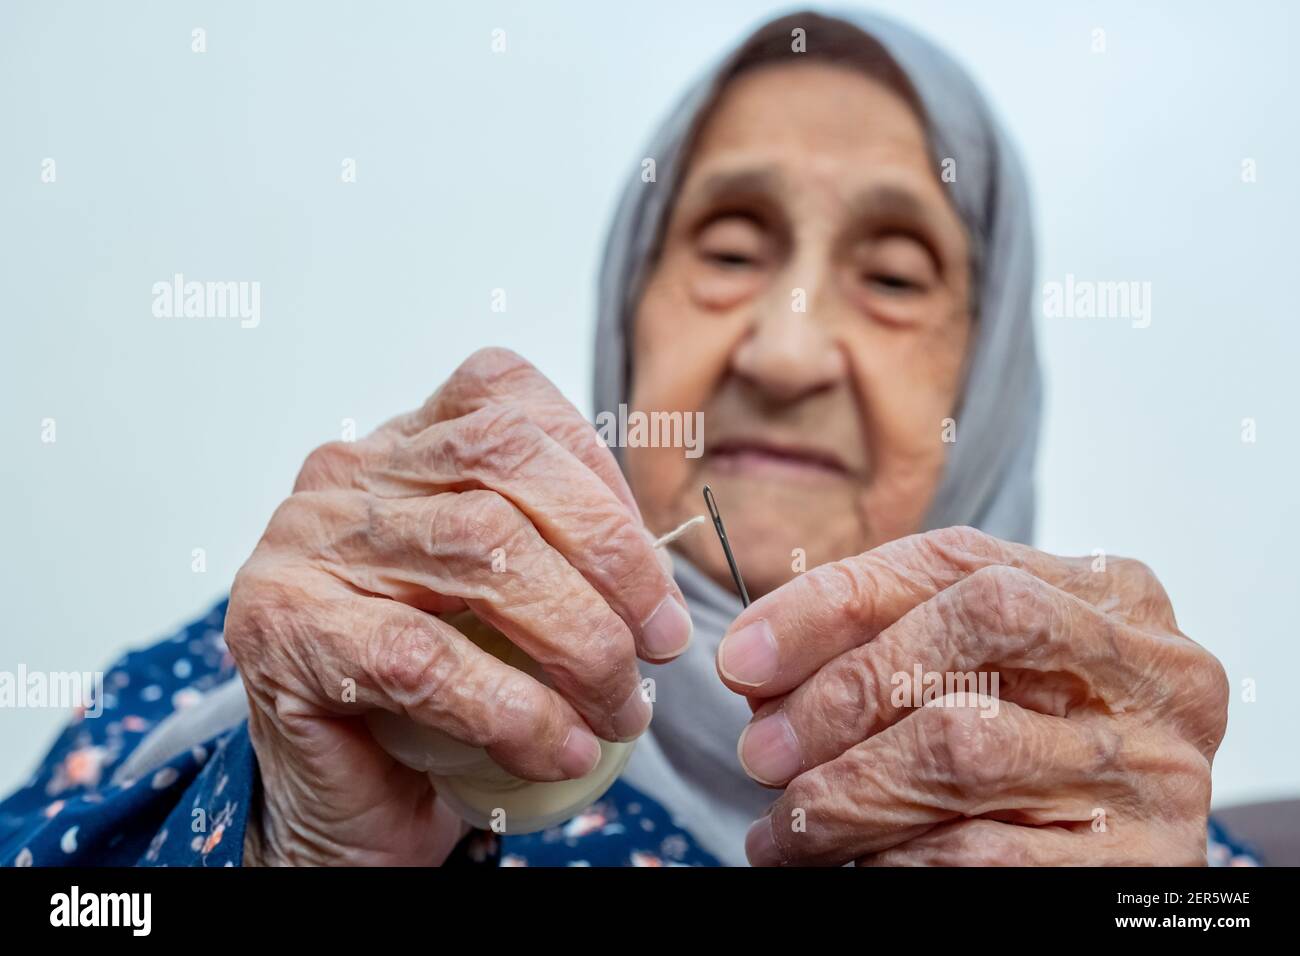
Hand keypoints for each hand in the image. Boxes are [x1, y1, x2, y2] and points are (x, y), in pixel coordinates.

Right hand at [226, 348, 690, 864]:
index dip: (599, 477)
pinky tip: (561, 749)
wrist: (343, 807)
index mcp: (400, 448)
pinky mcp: (283, 634)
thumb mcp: (508, 604)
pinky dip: (516, 709)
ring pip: (477, 550)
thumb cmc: (435, 702)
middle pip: (502, 461)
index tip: (651, 575)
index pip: (507, 402)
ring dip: (579, 639)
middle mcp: (344, 477)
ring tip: (622, 709)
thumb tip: (660, 573)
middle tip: (663, 643)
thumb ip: (563, 557)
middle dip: (611, 554)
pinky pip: (424, 658)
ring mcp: (303, 547)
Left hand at [718, 526, 1227, 865]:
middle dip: (840, 691)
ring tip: (784, 828)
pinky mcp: (1143, 863)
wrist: (1134, 853)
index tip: (742, 659)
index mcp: (1110, 592)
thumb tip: (756, 664)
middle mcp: (1150, 666)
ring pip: (963, 749)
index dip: (830, 605)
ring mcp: (1155, 765)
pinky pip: (985, 855)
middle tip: (758, 753)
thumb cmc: (1044, 740)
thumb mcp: (988, 669)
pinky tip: (853, 865)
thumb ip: (891, 641)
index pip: (950, 563)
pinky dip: (897, 860)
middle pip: (970, 634)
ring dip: (845, 792)